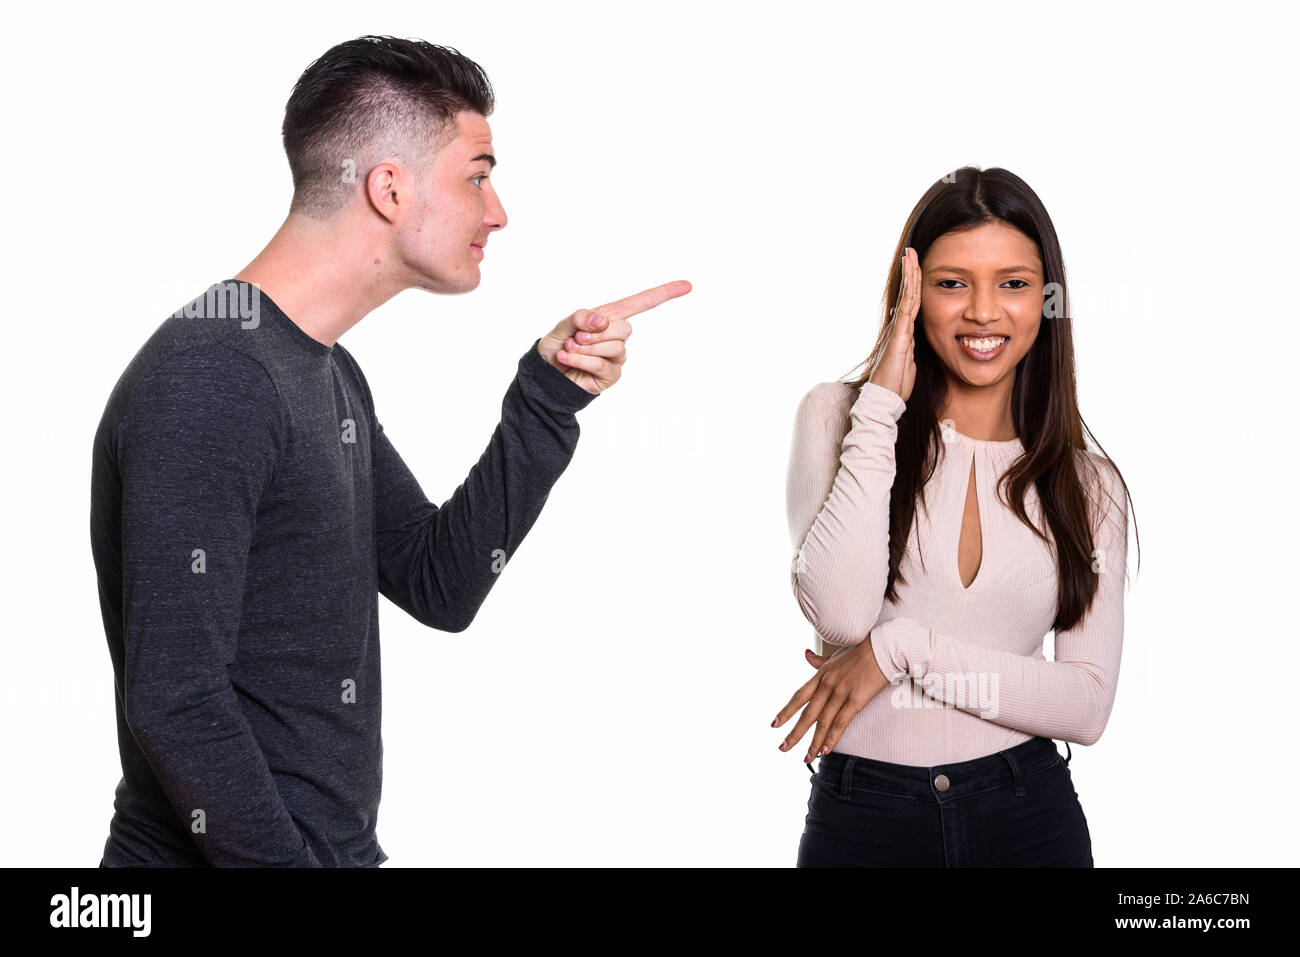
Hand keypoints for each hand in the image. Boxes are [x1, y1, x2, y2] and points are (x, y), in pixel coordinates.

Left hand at [537, 280, 691, 393]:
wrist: (545, 376)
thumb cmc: (554, 348)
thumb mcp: (562, 326)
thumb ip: (580, 318)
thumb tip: (602, 320)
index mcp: (608, 318)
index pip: (640, 303)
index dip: (663, 294)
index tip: (686, 285)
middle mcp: (615, 336)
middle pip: (626, 328)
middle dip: (599, 332)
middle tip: (577, 338)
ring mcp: (615, 357)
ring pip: (616, 348)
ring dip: (588, 348)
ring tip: (570, 350)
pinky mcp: (610, 376)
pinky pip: (604, 365)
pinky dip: (583, 361)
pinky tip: (568, 360)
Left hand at [772, 638, 891, 762]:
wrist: (882, 648)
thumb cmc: (861, 651)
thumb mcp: (835, 655)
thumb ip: (819, 660)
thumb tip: (805, 654)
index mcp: (821, 675)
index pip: (799, 697)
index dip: (786, 712)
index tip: (774, 725)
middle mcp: (827, 684)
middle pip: (807, 714)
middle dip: (794, 733)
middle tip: (782, 748)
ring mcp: (841, 692)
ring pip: (823, 722)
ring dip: (813, 743)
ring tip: (806, 758)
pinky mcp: (856, 700)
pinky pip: (841, 722)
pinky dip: (832, 738)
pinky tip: (826, 750)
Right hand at [866, 247, 919, 402]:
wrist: (885, 397)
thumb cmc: (896, 383)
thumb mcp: (909, 361)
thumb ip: (911, 348)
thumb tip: (914, 340)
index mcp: (903, 331)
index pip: (911, 301)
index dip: (913, 282)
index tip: (915, 264)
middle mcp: (898, 326)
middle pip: (908, 293)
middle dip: (910, 271)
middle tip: (911, 250)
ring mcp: (898, 329)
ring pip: (907, 296)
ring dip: (909, 275)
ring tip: (910, 255)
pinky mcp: (899, 336)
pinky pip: (907, 309)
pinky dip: (909, 292)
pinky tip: (911, 279)